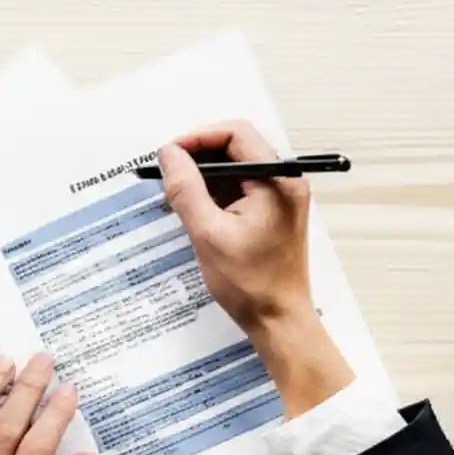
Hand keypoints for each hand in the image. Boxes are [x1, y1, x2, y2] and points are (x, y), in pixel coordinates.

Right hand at [157, 120, 313, 331]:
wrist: (278, 321)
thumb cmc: (250, 284)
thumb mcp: (208, 233)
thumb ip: (186, 189)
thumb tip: (169, 154)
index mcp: (278, 180)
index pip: (237, 134)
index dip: (199, 137)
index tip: (171, 154)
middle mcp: (284, 182)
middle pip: (236, 147)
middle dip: (199, 156)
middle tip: (169, 173)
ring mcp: (280, 197)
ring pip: (235, 168)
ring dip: (204, 176)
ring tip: (177, 195)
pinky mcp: (272, 213)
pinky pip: (239, 188)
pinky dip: (214, 193)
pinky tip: (194, 209)